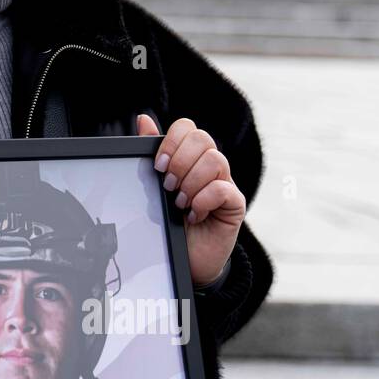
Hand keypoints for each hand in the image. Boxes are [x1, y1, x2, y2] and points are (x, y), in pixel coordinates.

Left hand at [137, 115, 244, 285]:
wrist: (186, 259)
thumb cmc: (171, 222)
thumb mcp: (156, 187)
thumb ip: (154, 154)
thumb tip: (143, 119)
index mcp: (191, 158)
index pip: (188, 128)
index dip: (172, 141)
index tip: (159, 165)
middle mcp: (211, 166)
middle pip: (203, 138)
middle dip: (180, 162)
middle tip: (168, 186)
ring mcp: (226, 182)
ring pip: (215, 160)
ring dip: (190, 183)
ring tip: (180, 203)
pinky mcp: (235, 204)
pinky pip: (223, 189)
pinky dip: (203, 201)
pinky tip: (194, 215)